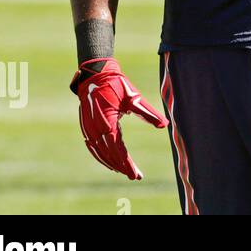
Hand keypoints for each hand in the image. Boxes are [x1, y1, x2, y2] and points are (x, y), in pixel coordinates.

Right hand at [71, 57, 167, 179]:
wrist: (95, 75)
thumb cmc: (117, 85)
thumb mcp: (134, 98)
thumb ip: (148, 113)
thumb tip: (164, 125)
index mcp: (107, 123)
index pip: (118, 150)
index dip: (127, 163)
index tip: (136, 174)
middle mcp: (95, 129)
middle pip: (109, 154)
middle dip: (122, 166)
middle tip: (134, 176)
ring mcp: (88, 129)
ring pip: (99, 152)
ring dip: (111, 163)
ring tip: (124, 170)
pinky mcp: (86, 126)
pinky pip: (92, 146)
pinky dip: (101, 156)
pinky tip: (109, 161)